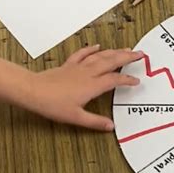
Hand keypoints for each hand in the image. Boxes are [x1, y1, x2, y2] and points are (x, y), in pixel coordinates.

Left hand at [24, 46, 142, 130]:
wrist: (33, 91)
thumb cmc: (53, 104)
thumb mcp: (76, 117)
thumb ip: (95, 121)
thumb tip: (110, 126)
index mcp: (92, 86)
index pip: (115, 80)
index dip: (127, 80)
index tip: (137, 81)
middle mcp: (88, 73)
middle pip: (112, 62)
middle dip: (127, 57)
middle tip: (140, 54)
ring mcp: (78, 67)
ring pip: (100, 56)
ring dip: (114, 52)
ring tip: (126, 49)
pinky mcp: (68, 65)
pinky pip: (83, 54)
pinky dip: (92, 49)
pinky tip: (98, 46)